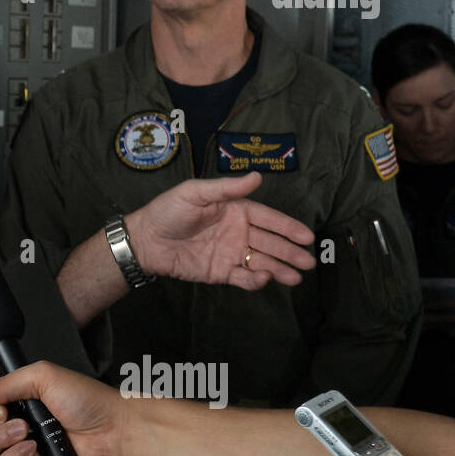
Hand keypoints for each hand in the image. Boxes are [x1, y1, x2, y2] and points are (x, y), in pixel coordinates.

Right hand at [0, 361, 126, 455]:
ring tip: (25, 432)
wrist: (113, 432)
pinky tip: (32, 450)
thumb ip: (8, 383)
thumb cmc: (88, 400)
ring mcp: (20, 446)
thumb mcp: (45, 376)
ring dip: (1, 439)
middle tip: (5, 415)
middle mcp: (14, 420)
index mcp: (15, 396)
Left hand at [125, 171, 315, 286]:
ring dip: (280, 268)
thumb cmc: (168, 211)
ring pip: (261, 261)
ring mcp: (230, 253)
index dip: (288, 227)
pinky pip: (243, 277)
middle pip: (270, 242)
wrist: (146, 240)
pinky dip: (255, 279)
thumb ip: (226, 188)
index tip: (307, 236)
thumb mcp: (195, 193)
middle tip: (309, 262)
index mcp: (236, 210)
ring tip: (296, 277)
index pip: (268, 218)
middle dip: (290, 252)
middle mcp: (238, 231)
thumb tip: (257, 176)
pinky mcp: (220, 272)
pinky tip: (266, 278)